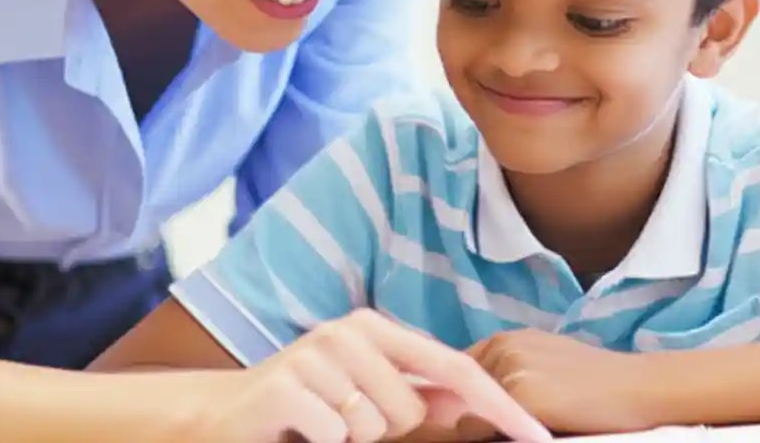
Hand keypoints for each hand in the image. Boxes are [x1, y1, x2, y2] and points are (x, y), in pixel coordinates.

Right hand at [182, 310, 551, 442]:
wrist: (221, 415)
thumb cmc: (304, 407)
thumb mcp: (365, 396)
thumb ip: (417, 394)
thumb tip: (470, 401)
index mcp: (375, 329)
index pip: (455, 369)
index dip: (499, 405)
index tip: (538, 436)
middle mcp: (348, 331)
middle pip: (413, 408)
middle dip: (387, 429)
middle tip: (342, 420)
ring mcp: (315, 355)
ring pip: (375, 426)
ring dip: (351, 438)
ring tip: (319, 424)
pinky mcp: (286, 386)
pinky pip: (338, 435)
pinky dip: (322, 442)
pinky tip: (298, 430)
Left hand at [467, 329, 649, 435]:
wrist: (638, 387)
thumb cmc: (597, 383)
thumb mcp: (544, 364)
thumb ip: (506, 375)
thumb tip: (465, 407)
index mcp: (503, 340)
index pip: (454, 375)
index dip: (456, 401)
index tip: (464, 416)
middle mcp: (500, 348)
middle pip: (453, 396)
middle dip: (462, 414)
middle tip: (495, 425)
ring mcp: (509, 370)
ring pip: (463, 416)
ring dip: (477, 427)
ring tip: (516, 428)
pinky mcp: (522, 396)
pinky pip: (476, 430)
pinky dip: (490, 438)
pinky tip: (522, 435)